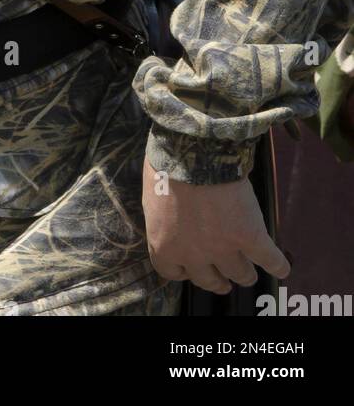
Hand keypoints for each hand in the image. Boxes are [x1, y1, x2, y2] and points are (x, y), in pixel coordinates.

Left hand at [142, 153, 290, 293]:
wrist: (192, 152)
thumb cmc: (167, 166)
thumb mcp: (153, 196)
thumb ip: (162, 218)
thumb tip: (168, 218)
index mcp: (165, 244)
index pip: (171, 272)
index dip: (184, 272)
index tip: (189, 270)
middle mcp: (194, 254)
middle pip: (208, 280)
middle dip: (217, 281)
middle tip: (222, 281)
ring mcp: (224, 248)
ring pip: (240, 273)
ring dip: (245, 275)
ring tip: (249, 273)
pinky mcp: (250, 236)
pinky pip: (269, 259)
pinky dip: (278, 266)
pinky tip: (281, 269)